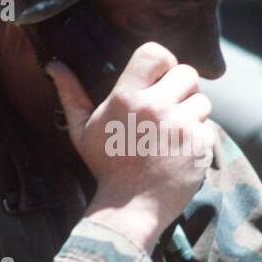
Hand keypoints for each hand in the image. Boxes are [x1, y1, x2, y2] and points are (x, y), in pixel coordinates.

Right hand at [46, 41, 215, 250]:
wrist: (130, 209)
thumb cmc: (105, 167)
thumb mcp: (82, 130)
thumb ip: (70, 94)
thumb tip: (53, 65)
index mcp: (126, 98)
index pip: (155, 52)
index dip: (164, 61)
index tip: (161, 75)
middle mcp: (155, 108)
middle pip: (188, 73)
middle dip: (182, 87)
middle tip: (170, 106)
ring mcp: (180, 126)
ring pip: (202, 100)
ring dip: (192, 113)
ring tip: (173, 132)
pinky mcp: (199, 144)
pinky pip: (208, 126)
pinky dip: (198, 137)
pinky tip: (180, 151)